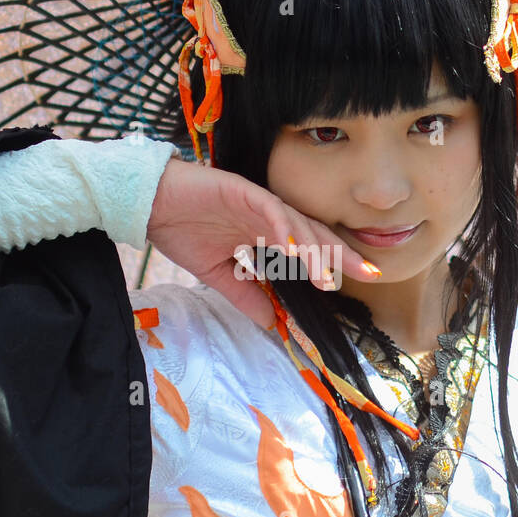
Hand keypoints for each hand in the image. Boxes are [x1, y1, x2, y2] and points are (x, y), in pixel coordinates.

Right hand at [145, 158, 380, 328]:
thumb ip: (245, 295)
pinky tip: (296, 248)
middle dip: (342, 253)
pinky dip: (284, 228)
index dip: (334, 263)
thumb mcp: (216, 275)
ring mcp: (257, 201)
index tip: (360, 282)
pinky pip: (269, 210)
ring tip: (327, 274)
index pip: (309, 247)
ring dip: (313, 249)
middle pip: (314, 233)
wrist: (147, 203)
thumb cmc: (180, 229)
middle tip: (371, 273)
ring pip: (296, 224)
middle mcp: (268, 215)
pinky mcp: (241, 191)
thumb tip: (270, 324)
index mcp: (266, 232)